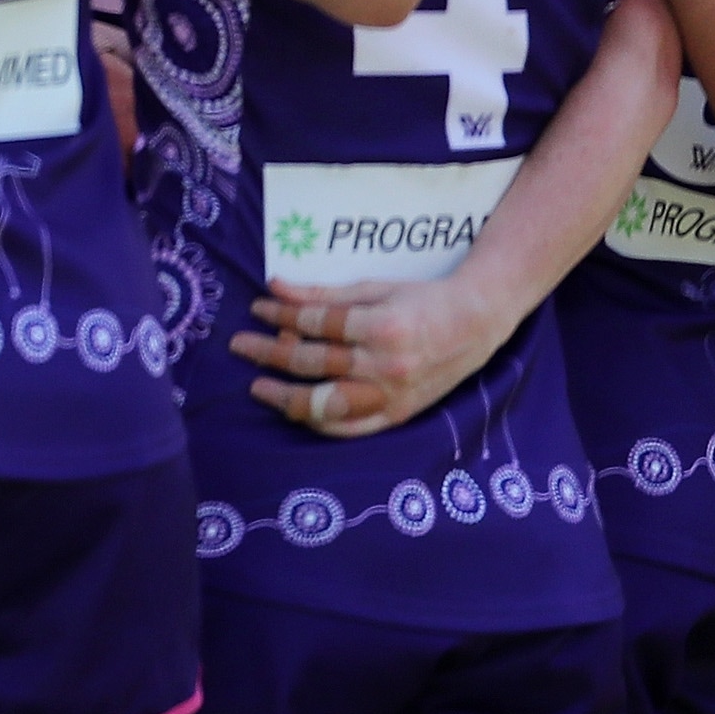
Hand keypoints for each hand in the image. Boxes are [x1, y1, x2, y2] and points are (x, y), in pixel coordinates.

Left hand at [233, 277, 512, 436]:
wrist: (476, 324)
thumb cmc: (423, 299)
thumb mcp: (375, 287)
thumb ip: (324, 292)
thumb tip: (275, 286)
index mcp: (382, 326)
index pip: (317, 323)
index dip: (281, 315)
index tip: (257, 307)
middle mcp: (387, 364)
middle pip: (314, 362)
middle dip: (269, 353)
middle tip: (239, 345)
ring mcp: (393, 394)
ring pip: (328, 402)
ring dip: (286, 395)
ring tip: (257, 387)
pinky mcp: (399, 413)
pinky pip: (352, 427)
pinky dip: (321, 421)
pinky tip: (296, 410)